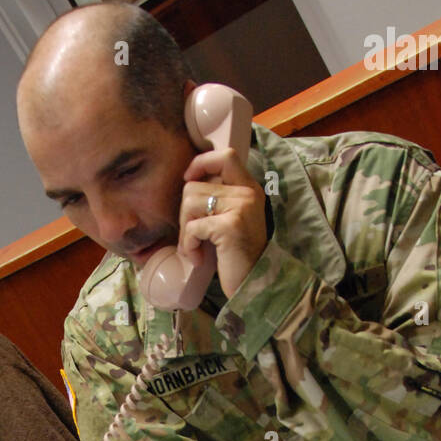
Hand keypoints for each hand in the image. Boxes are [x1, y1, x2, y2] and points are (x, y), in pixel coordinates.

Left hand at [179, 147, 266, 299]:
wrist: (255, 284)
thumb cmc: (238, 256)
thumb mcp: (232, 220)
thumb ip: (220, 199)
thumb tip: (189, 183)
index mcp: (249, 188)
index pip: (225, 156)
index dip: (201, 163)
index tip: (189, 179)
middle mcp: (247, 193)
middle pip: (194, 186)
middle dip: (185, 214)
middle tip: (192, 236)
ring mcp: (241, 207)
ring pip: (190, 203)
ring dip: (185, 231)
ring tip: (195, 248)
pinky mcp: (230, 226)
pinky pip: (194, 227)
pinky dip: (189, 245)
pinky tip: (198, 259)